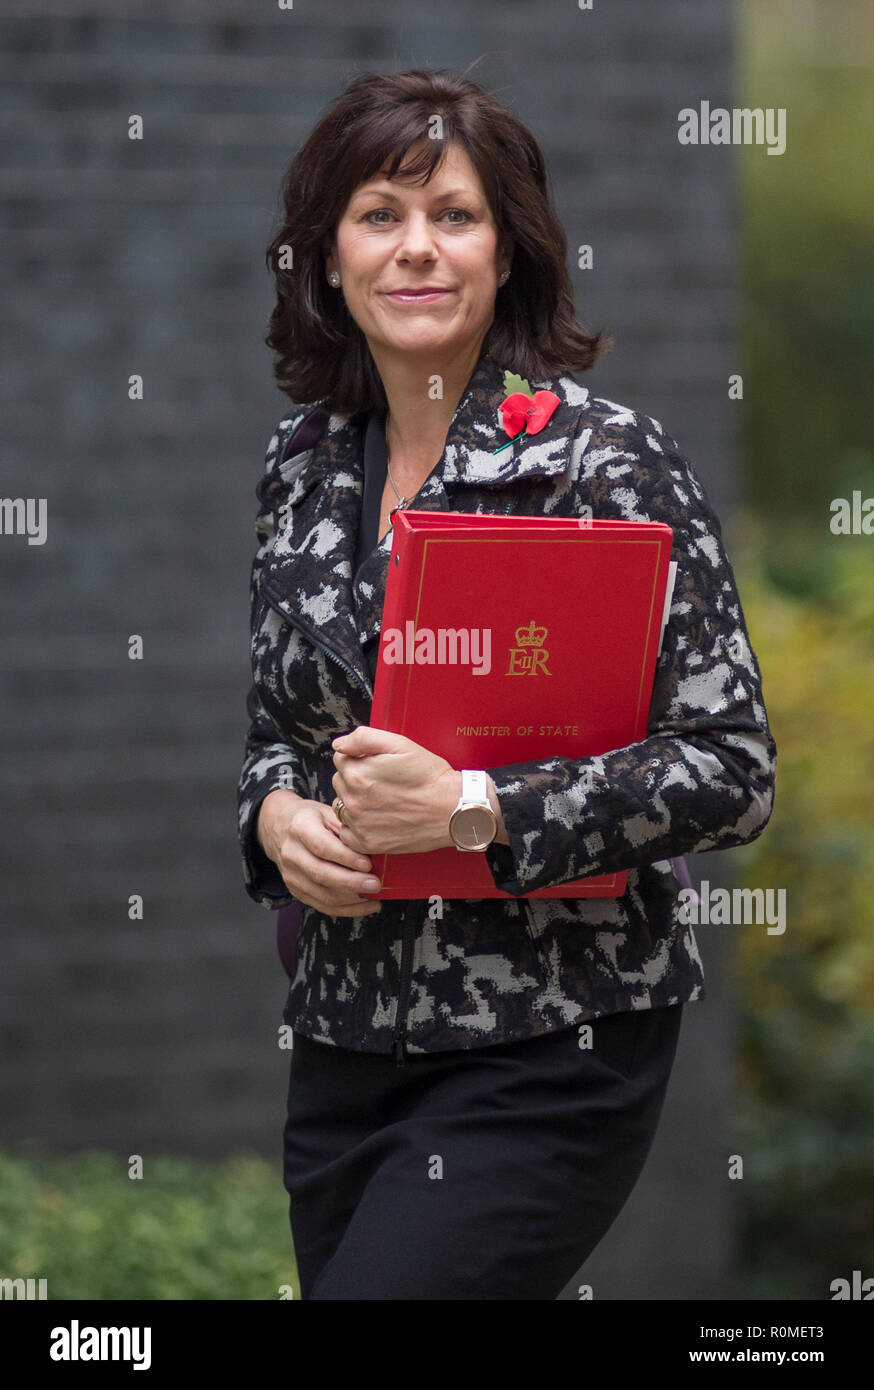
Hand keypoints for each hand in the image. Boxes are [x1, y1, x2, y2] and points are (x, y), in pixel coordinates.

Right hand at [257, 790, 382, 916]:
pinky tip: (366, 905)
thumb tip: (373, 848)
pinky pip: (322, 905)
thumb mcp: (328, 813)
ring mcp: (291, 875)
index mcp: (300, 828)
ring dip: (351, 900)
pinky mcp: (295, 890)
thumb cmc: (311, 818)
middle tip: (375, 884)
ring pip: (322, 895)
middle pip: (321, 874)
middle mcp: (291, 853)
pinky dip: (347, 909)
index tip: (368, 864)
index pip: (322, 847)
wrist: (280, 827)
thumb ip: (347, 829)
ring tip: (374, 896)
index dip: (346, 858)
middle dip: (351, 882)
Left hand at [330, 726, 461, 854]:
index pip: (341, 759)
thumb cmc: (430, 777)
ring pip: (343, 806)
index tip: (378, 765)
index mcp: (358, 775)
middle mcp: (354, 801)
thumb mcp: (400, 744)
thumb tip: (339, 744)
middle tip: (383, 782)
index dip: (360, 758)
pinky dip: (357, 825)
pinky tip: (377, 817)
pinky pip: (347, 831)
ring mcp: (359, 824)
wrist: (452, 809)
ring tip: (382, 800)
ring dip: (355, 801)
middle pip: (340, 781)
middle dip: (356, 778)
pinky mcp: (368, 843)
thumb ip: (363, 738)